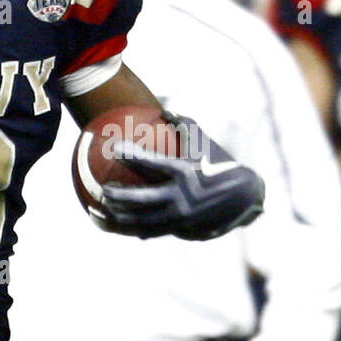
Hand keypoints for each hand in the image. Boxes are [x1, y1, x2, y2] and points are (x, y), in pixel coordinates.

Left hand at [101, 117, 264, 240]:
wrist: (245, 197)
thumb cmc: (221, 162)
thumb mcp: (204, 142)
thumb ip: (183, 125)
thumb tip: (163, 109)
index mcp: (184, 173)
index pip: (152, 163)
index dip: (131, 154)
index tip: (113, 147)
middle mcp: (180, 198)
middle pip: (139, 200)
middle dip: (115, 196)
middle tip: (100, 189)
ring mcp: (180, 218)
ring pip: (140, 223)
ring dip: (115, 220)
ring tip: (95, 214)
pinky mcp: (180, 231)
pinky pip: (150, 232)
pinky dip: (131, 229)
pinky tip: (116, 226)